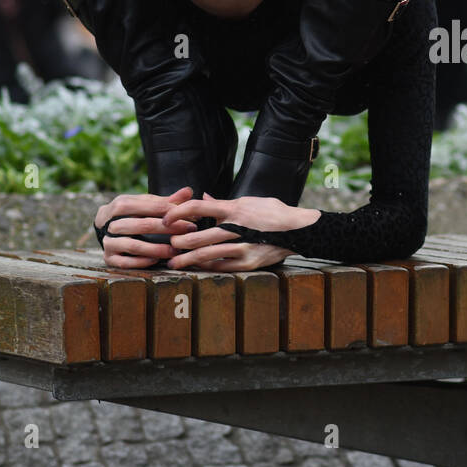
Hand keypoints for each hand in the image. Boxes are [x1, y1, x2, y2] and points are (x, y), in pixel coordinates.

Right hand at [95, 186, 198, 267]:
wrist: (105, 228)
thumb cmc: (134, 214)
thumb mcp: (147, 205)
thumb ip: (167, 200)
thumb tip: (189, 191)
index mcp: (121, 204)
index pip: (148, 205)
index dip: (171, 210)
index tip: (192, 216)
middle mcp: (111, 222)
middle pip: (141, 225)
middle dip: (167, 229)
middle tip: (188, 231)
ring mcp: (108, 241)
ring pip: (133, 245)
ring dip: (156, 249)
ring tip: (175, 250)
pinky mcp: (108, 258)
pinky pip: (125, 262)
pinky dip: (142, 262)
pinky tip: (158, 260)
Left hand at [160, 192, 322, 271]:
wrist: (300, 230)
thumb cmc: (273, 213)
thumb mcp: (250, 201)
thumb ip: (224, 203)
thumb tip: (204, 197)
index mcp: (236, 209)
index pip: (199, 207)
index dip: (178, 212)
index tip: (166, 218)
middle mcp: (237, 227)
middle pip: (199, 236)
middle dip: (180, 241)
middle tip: (169, 244)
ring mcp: (243, 247)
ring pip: (207, 255)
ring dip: (187, 259)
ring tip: (174, 262)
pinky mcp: (248, 263)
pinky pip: (221, 266)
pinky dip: (205, 267)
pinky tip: (196, 269)